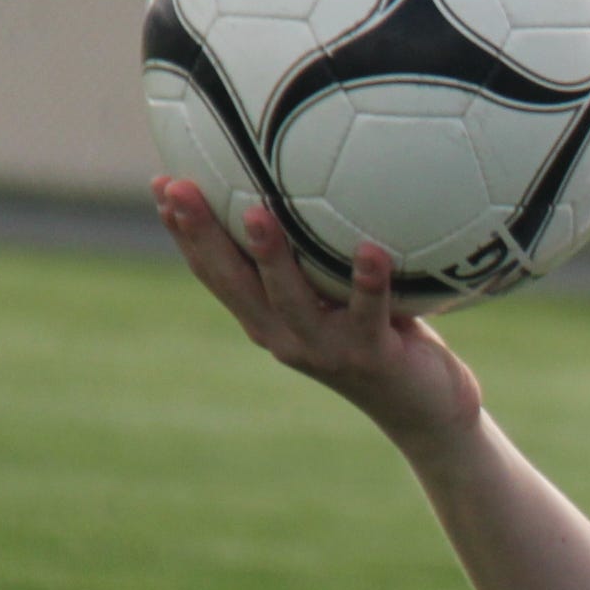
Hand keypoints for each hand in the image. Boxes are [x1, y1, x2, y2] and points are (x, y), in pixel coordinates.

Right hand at [154, 178, 480, 449]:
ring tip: (256, 213)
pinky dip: (368, 282)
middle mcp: (285, 336)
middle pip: (232, 281)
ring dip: (271, 255)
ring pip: (290, 299)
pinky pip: (369, 312)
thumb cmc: (383, 336)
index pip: (214, 271)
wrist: (426, 408)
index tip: (162, 182)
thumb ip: (317, 253)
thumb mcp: (338, 294)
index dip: (185, 231)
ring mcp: (325, 349)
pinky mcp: (370, 356)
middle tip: (178, 187)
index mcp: (267, 319)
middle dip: (201, 233)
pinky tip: (371, 250)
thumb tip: (307, 180)